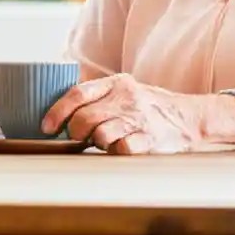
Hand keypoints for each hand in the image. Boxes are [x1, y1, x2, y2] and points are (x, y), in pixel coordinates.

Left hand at [41, 74, 202, 153]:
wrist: (188, 117)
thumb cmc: (147, 106)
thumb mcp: (123, 90)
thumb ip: (96, 96)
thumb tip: (57, 112)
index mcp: (115, 83)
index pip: (77, 94)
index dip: (57, 112)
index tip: (46, 127)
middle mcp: (126, 98)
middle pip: (84, 118)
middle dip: (75, 132)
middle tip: (78, 138)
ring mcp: (139, 119)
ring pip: (100, 135)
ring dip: (96, 143)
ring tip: (103, 141)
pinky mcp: (150, 139)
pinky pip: (121, 150)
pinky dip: (115, 152)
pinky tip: (120, 148)